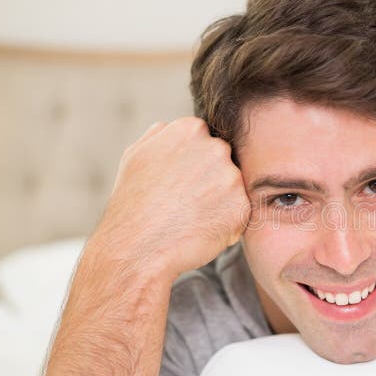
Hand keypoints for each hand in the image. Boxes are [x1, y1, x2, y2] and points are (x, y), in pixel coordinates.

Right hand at [93, 116, 249, 281]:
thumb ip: (160, 136)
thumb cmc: (133, 203)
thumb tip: (173, 128)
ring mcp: (231, 177)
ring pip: (233, 187)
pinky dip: (227, 223)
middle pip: (225, 161)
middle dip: (211, 179)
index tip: (180, 181)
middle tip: (186, 202)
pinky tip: (201, 230)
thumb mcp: (136, 156)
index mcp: (190, 130)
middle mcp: (216, 148)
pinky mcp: (242, 206)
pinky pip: (239, 212)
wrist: (137, 248)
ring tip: (191, 217)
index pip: (206, 140)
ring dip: (220, 201)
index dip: (194, 163)